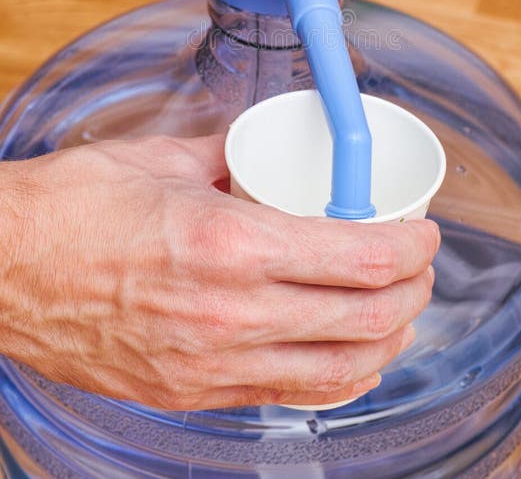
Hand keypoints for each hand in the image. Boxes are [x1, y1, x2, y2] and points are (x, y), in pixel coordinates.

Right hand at [0, 135, 438, 408]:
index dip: (410, 246)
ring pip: (338, 372)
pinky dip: (335, 378)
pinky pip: (286, 394)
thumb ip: (227, 157)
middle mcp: (230, 313)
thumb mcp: (159, 160)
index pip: (358, 257)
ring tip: (397, 313)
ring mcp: (211, 364)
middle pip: (364, 318)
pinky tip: (346, 358)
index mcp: (229, 244)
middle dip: (412, 292)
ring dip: (386, 342)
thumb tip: (263, 155)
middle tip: (419, 267)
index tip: (424, 233)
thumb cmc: (67, 210)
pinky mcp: (190, 392)